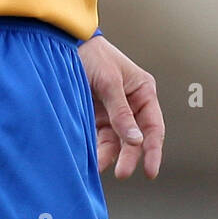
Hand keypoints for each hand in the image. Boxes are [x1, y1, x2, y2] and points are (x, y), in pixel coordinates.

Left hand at [77, 35, 163, 178]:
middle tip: (121, 173)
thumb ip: (121, 112)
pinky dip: (96, 148)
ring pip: (116, 141)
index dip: (153, 150)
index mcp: (143, 92)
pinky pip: (99, 137)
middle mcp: (131, 104)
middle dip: (129, 157)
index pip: (153, 127)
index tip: (150, 171)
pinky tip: (90, 158)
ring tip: (97, 166)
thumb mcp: (109, 82)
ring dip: (109, 155)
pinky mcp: (96, 116)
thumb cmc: (93, 56)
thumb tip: (136, 140)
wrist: (64, 44)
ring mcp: (113, 112)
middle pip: (135, 138)